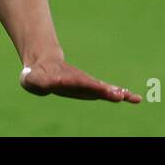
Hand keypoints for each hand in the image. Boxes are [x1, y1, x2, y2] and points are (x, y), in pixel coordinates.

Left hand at [19, 58, 140, 103]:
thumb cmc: (36, 76)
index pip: (74, 82)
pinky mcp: (91, 89)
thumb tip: (31, 81)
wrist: (45, 67)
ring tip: (130, 97)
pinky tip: (135, 98)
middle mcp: (78, 81)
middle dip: (102, 90)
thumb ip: (32, 81)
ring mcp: (86, 85)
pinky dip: (120, 95)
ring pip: (102, 88)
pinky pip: (107, 93)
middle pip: (91, 85)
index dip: (84, 85)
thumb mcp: (29, 79)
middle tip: (117, 94)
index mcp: (63, 79)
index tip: (96, 88)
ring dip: (115, 93)